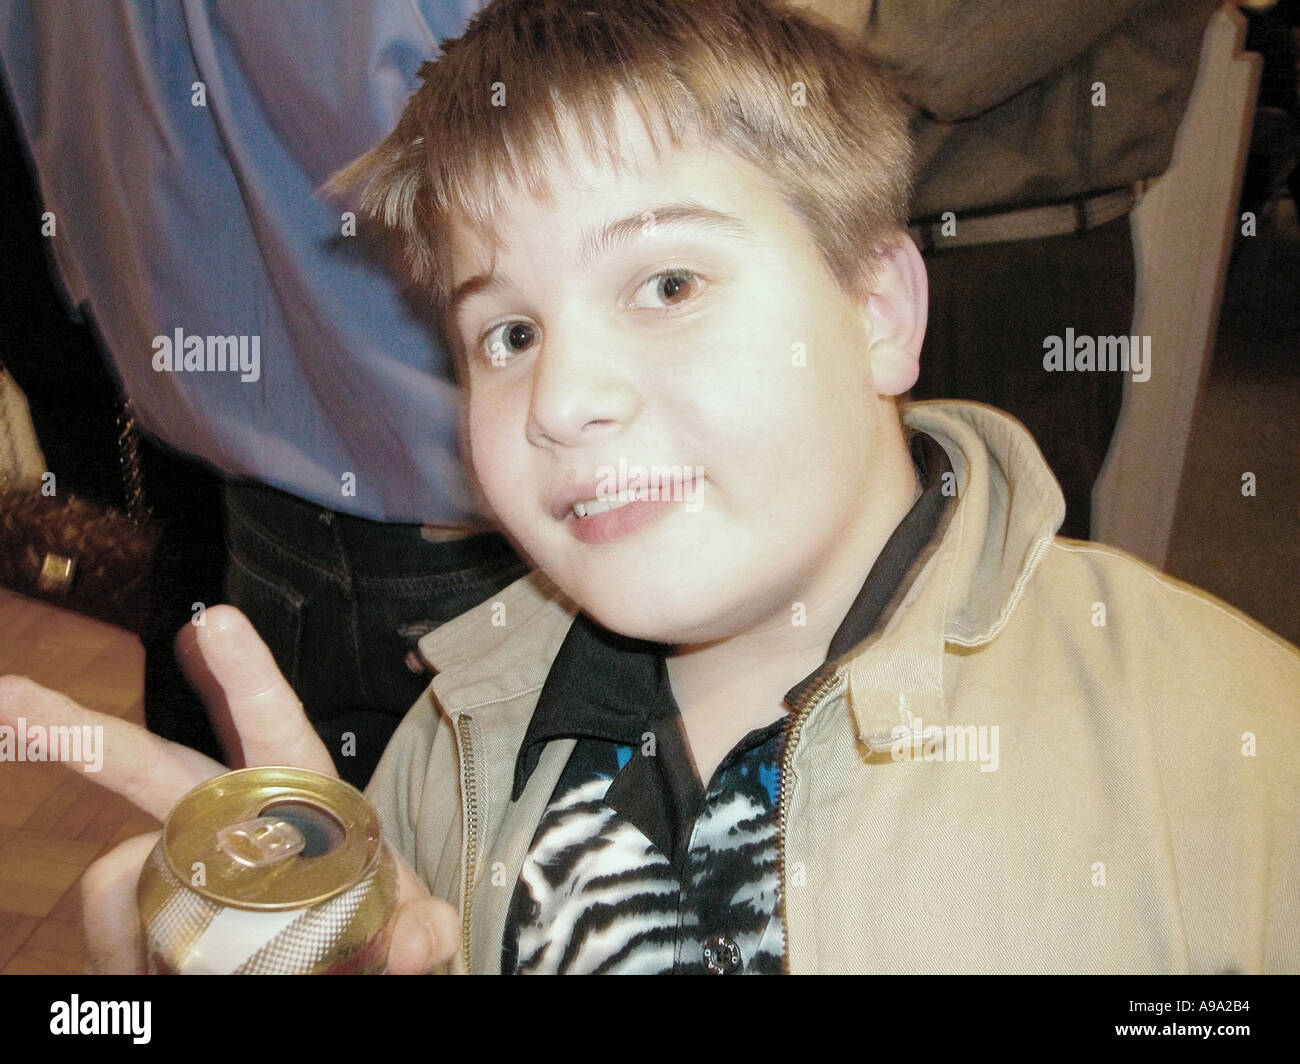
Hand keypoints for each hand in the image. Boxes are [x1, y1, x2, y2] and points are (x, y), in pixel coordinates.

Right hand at [0, 605, 457, 973]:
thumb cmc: (368, 928)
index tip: (213, 621)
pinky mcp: (149, 917)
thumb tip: (425, 937)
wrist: (335, 969)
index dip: (246, 677)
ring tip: (160, 974)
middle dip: (83, 730)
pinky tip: (150, 975)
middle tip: (10, 696)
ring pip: (118, 867)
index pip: (274, 730)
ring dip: (121, 922)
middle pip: (150, 766)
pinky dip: (128, 957)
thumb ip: (414, 930)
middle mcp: (229, 821)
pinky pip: (116, 926)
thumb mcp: (403, 925)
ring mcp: (181, 867)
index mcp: (300, 802)